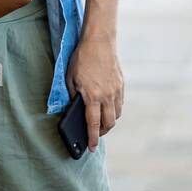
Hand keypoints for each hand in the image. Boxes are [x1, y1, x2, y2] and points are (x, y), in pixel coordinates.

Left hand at [66, 31, 124, 151]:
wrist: (99, 42)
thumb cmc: (81, 59)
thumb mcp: (70, 78)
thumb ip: (73, 96)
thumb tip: (75, 109)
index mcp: (92, 96)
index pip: (93, 124)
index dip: (92, 138)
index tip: (92, 148)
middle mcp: (107, 96)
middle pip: (109, 123)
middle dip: (102, 132)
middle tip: (95, 134)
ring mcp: (116, 90)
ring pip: (116, 114)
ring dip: (109, 121)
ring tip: (101, 122)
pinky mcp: (121, 84)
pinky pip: (120, 103)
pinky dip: (114, 109)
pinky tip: (107, 107)